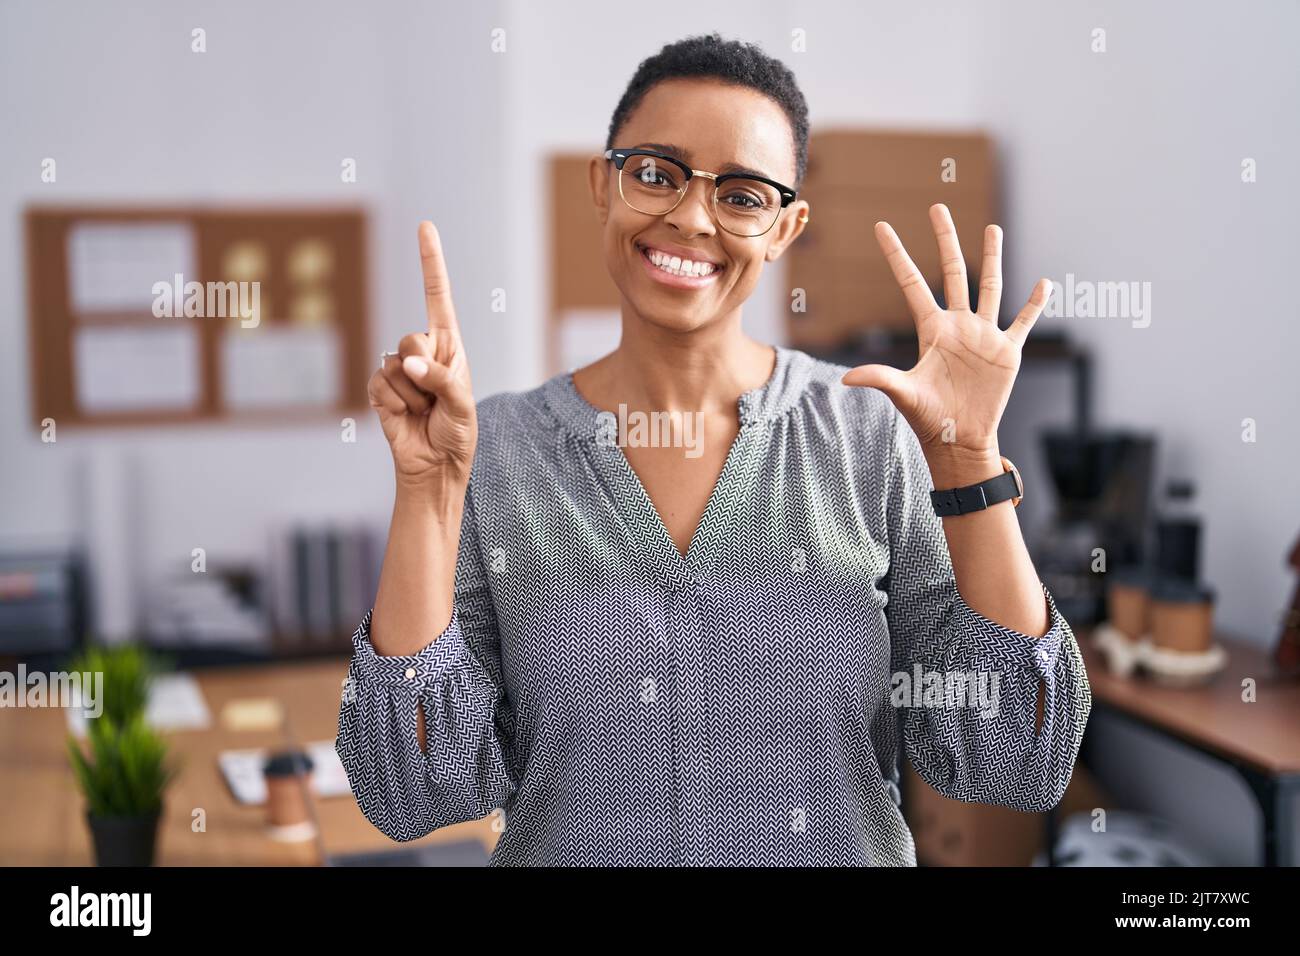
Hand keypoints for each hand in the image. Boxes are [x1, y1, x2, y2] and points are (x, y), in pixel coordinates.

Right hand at [368, 222, 476, 487]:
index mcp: (449, 346)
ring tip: (424, 413)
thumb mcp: (462, 405)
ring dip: (412, 396)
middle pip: (411, 339)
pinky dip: (393, 405)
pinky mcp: (379, 388)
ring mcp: (398, 369)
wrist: (435, 466)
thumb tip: (406, 364)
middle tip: (435, 399)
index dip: (430, 262)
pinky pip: (378, 384)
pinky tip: (404, 418)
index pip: (437, 296)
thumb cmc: (457, 433)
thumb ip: (440, 380)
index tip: (424, 226)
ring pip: (394, 365)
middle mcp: (423, 352)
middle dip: (425, 371)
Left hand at [842, 203, 1049, 484]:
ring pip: (989, 286)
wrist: (960, 440)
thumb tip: (846, 379)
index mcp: (931, 329)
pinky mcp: (1007, 351)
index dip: (896, 254)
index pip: (910, 282)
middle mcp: (957, 325)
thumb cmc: (929, 419)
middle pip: (952, 272)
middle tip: (937, 207)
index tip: (881, 227)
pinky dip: (1035, 303)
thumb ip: (880, 379)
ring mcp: (983, 335)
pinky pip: (1023, 321)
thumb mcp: (904, 394)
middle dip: (945, 240)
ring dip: (991, 258)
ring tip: (992, 229)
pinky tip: (1043, 284)